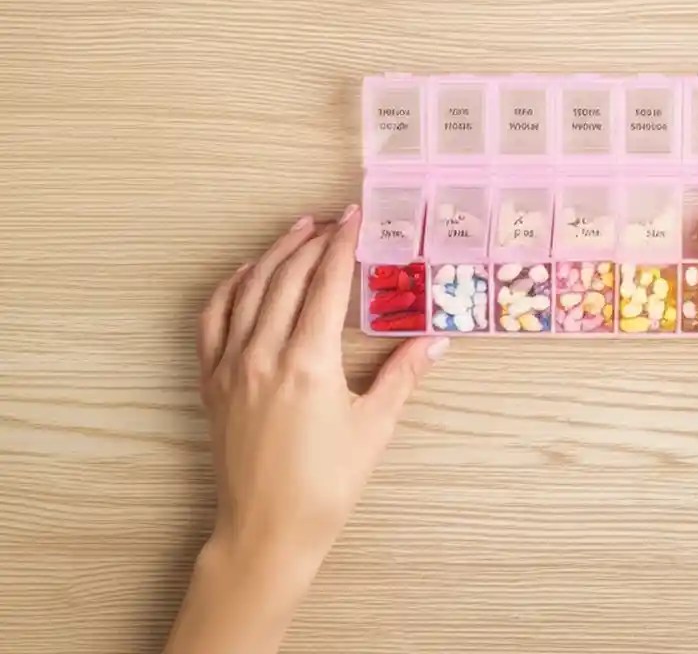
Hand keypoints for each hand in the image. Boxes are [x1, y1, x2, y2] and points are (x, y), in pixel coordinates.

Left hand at [168, 205, 447, 653]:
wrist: (267, 529)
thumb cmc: (327, 484)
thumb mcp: (374, 427)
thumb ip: (402, 376)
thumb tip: (436, 340)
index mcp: (309, 362)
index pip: (326, 284)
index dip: (342, 245)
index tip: (355, 216)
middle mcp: (264, 353)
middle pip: (286, 277)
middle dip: (311, 241)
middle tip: (333, 220)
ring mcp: (231, 365)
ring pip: (249, 289)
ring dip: (273, 254)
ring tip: (297, 231)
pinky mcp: (212, 381)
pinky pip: (214, 319)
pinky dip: (231, 288)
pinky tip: (248, 274)